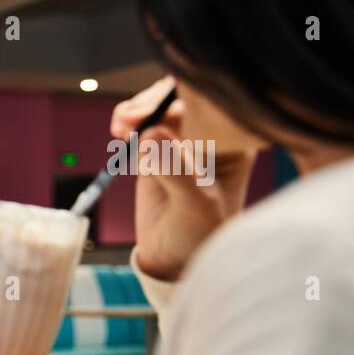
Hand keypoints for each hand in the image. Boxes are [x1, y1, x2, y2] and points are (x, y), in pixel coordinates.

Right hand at [110, 75, 255, 280]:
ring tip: (120, 128)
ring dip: (136, 110)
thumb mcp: (195, 206)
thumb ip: (177, 172)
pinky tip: (119, 134)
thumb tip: (151, 135)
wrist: (174, 256)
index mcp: (234, 143)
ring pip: (159, 106)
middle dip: (153, 104)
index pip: (212, 106)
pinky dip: (128, 121)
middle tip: (129, 120)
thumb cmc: (198, 234)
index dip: (181, 103)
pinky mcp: (156, 147)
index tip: (154, 117)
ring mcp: (181, 139)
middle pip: (182, 98)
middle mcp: (210, 135)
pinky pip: (141, 122)